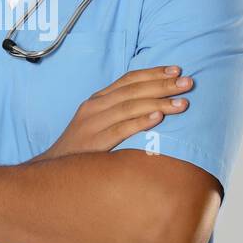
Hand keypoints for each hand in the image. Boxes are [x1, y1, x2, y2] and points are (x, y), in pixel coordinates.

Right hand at [31, 65, 192, 161]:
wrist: (53, 171)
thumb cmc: (83, 149)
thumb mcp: (98, 123)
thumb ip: (119, 113)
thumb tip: (153, 105)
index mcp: (97, 100)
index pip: (129, 80)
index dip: (153, 73)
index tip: (176, 71)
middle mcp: (95, 107)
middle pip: (134, 90)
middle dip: (163, 85)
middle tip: (189, 83)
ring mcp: (93, 124)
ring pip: (130, 107)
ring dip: (158, 102)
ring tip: (182, 102)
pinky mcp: (94, 143)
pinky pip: (121, 129)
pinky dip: (140, 122)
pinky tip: (159, 118)